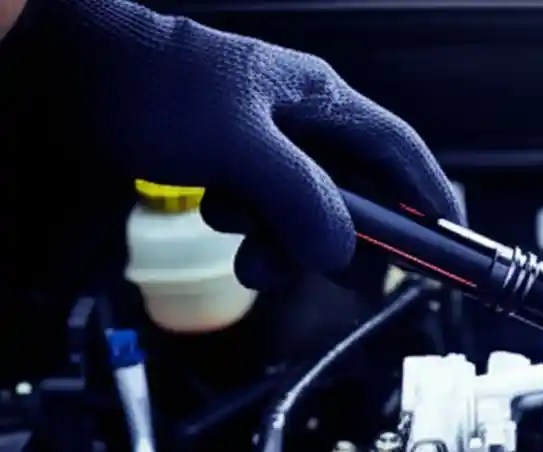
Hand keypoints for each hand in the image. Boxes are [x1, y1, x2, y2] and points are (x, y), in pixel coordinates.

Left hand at [7, 0, 461, 288]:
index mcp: (318, 98)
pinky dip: (253, 232)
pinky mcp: (232, 163)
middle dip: (339, 236)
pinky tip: (227, 224)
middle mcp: (300, 120)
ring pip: (306, 210)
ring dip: (284, 242)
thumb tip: (340, 251)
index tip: (447, 240)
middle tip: (329, 267)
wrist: (70, 70)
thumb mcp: (237, 145)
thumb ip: (298, 198)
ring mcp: (266, 142)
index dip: (428, 196)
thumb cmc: (151, 81)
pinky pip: (265, 212)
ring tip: (253, 250)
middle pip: (353, 192)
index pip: (398, 150)